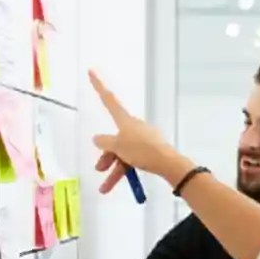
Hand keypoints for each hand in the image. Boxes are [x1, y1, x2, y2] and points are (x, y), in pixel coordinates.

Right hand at [88, 70, 190, 192]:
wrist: (167, 163)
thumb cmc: (141, 150)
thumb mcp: (118, 147)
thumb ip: (105, 142)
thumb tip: (98, 139)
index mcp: (125, 120)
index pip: (109, 99)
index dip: (99, 85)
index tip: (91, 71)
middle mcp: (132, 126)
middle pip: (114, 137)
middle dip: (106, 155)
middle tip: (99, 169)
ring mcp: (141, 138)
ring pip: (122, 152)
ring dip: (113, 168)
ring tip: (106, 187)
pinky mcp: (148, 150)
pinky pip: (131, 159)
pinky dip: (124, 171)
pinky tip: (118, 184)